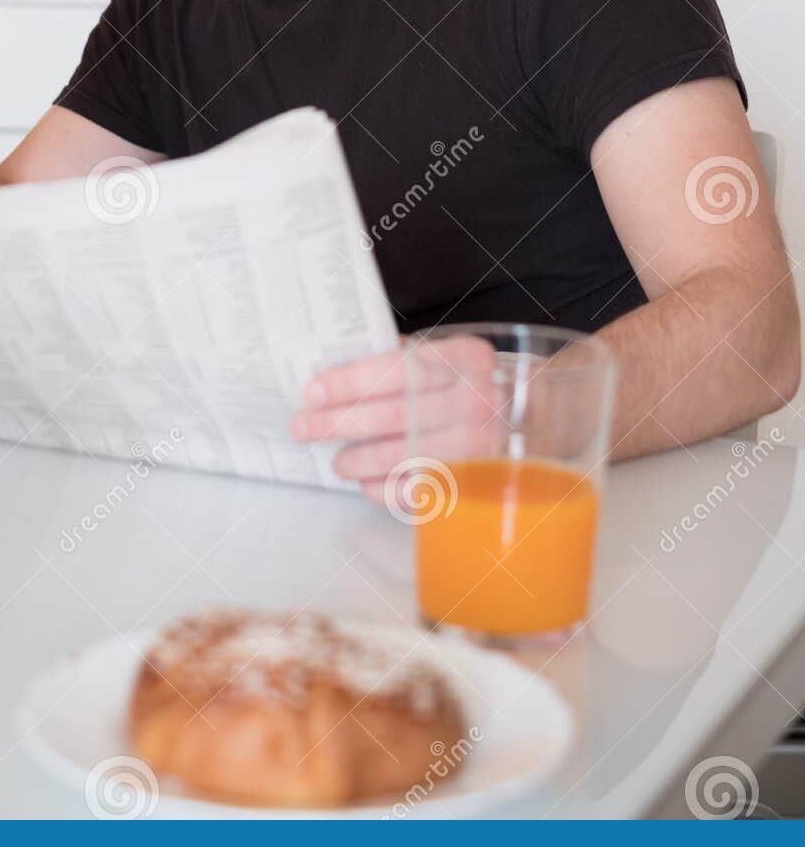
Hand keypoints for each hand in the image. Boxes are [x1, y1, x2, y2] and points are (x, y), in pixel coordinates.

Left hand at [290, 334, 503, 504]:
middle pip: (394, 414)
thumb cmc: (478, 382)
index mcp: (467, 358)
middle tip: (303, 427)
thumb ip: (407, 357)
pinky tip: (365, 483)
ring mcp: (480, 445)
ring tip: (337, 461)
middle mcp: (478, 400)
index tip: (312, 391)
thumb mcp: (453, 355)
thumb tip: (339, 369)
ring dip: (358, 460)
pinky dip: (384, 489)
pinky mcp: (477, 482)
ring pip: (402, 455)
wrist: (542, 417)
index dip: (351, 382)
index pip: (398, 368)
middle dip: (339, 422)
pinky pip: (419, 491)